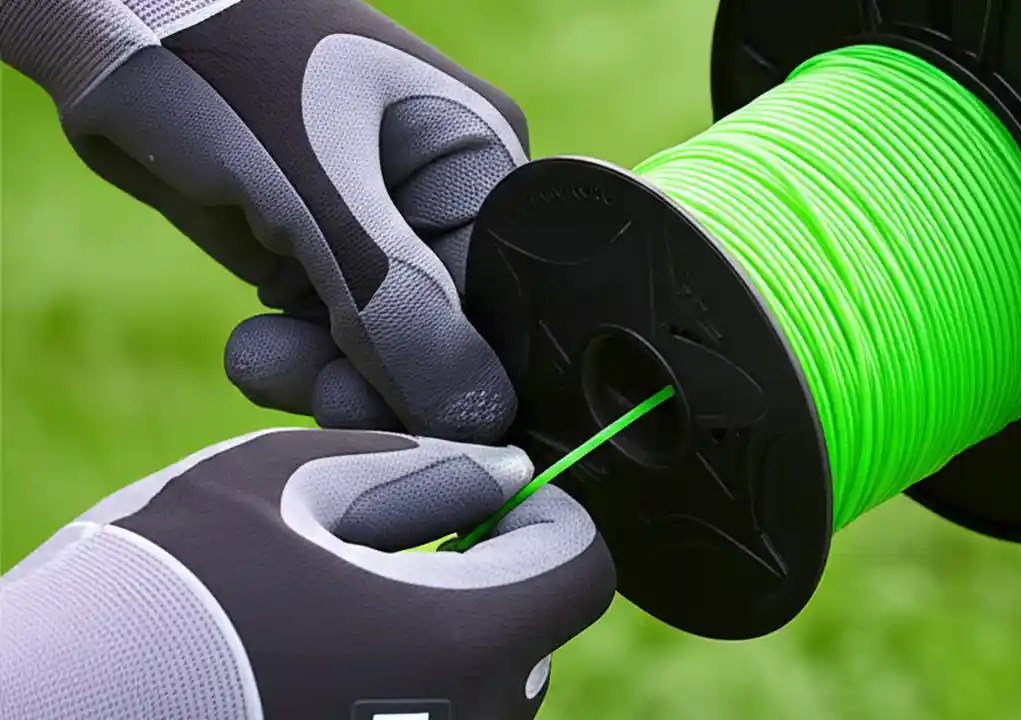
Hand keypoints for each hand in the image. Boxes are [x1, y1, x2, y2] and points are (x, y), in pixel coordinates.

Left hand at [0, 0, 526, 440]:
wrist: (107, 24)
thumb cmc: (228, 72)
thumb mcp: (321, 194)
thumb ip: (400, 310)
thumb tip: (482, 419)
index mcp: (482, 166)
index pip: (504, 303)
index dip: (468, 374)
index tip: (419, 427)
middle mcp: (442, 206)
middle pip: (448, 339)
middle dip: (387, 384)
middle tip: (327, 405)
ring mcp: (378, 236)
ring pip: (383, 354)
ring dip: (326, 379)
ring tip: (263, 363)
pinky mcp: (317, 258)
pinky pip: (328, 343)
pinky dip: (291, 362)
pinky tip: (252, 348)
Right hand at [0, 429, 614, 718]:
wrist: (48, 717)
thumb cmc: (166, 586)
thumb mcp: (290, 483)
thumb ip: (420, 471)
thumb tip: (504, 475)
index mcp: (461, 637)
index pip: (582, 568)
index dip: (549, 517)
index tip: (494, 495)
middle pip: (532, 636)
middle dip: (486, 578)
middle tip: (389, 546)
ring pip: (482, 693)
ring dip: (440, 638)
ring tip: (334, 609)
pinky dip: (402, 692)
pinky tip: (315, 665)